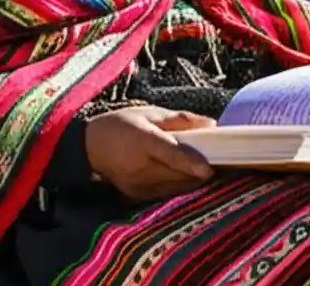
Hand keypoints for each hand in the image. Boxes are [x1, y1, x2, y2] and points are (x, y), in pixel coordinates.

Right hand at [84, 105, 215, 201]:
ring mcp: (138, 185)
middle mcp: (139, 167)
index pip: (169, 154)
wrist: (89, 147)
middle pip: (177, 173)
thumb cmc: (122, 124)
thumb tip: (211, 125)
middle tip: (220, 160)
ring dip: (192, 178)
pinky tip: (186, 174)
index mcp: (142, 141)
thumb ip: (181, 120)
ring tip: (204, 166)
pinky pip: (167, 192)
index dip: (190, 163)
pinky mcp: (138, 195)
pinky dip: (180, 184)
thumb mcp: (150, 113)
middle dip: (199, 169)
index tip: (209, 169)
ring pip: (175, 186)